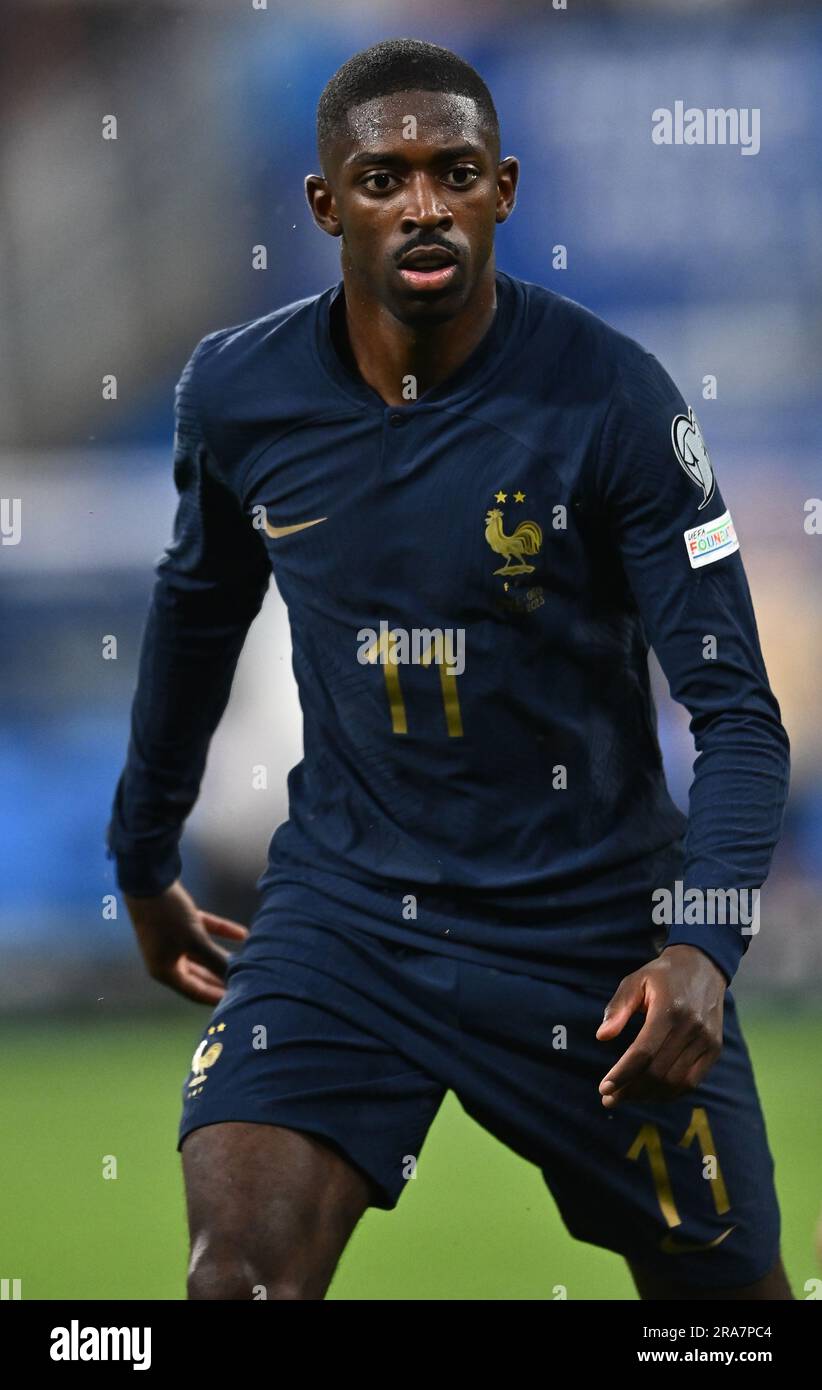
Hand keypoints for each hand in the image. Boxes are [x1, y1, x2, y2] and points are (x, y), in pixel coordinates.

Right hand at [124, 879, 247, 1004]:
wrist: (148, 880)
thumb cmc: (167, 917)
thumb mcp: (195, 941)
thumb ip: (216, 960)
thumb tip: (236, 977)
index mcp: (164, 970)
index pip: (195, 992)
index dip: (217, 997)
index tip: (238, 1001)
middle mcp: (166, 958)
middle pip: (200, 975)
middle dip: (221, 979)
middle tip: (245, 985)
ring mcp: (171, 940)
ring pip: (202, 953)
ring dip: (222, 957)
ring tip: (246, 962)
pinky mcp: (178, 922)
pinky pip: (204, 931)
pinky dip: (221, 932)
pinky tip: (243, 934)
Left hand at [595, 944, 725, 1107]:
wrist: (703, 966)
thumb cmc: (662, 974)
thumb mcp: (634, 981)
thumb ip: (618, 1008)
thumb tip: (602, 1036)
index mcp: (669, 1009)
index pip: (643, 1053)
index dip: (623, 1074)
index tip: (604, 1088)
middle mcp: (692, 1028)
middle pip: (658, 1072)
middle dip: (631, 1090)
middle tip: (609, 1098)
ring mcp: (707, 1041)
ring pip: (675, 1082)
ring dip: (648, 1096)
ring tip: (626, 1097)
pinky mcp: (715, 1049)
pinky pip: (691, 1082)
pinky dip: (669, 1093)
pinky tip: (650, 1093)